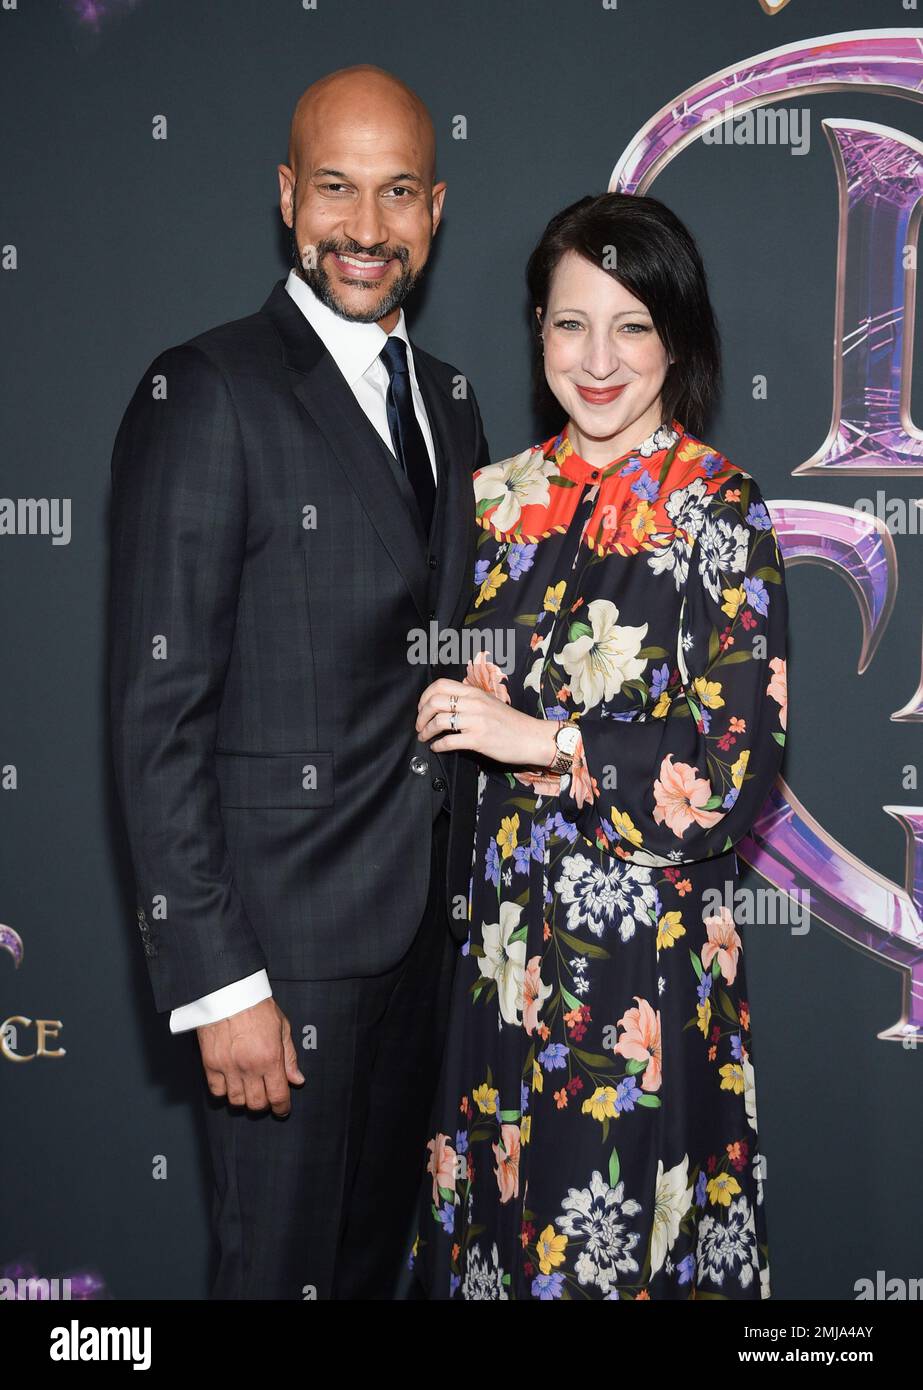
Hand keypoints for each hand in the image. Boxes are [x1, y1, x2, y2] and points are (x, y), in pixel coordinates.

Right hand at [197, 997, 303, 1116]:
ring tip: (249, 1089)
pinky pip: (217, 1091)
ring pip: (236, 1101)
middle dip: (265, 1104)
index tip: (283, 1109)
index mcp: (270, 1058)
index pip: (278, 1096)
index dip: (282, 1108)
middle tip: (266, 1096)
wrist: (228, 992)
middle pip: (257, 1103)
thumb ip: (290, 1056)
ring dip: (245, 1100)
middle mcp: (249, 1067)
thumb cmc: (257, 1006)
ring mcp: (228, 1067)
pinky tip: (231, 1083)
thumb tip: (297, 1080)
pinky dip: (225, 1092)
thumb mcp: (282, 1027)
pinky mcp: (210, 1064)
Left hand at [416, 677, 558, 768]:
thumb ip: (469, 701)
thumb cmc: (511, 722)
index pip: (440, 685)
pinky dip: (437, 745)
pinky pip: (449, 741)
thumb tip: (447, 706)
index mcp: (475, 692)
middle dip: (421, 715)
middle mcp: (473, 703)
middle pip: (434, 701)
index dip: (425, 696)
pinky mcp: (478, 739)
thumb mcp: (489, 703)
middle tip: (420, 724)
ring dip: (426, 731)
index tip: (422, 707)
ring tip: (425, 737)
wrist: (532, 737)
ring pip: (439, 721)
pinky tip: (437, 747)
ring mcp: (475, 721)